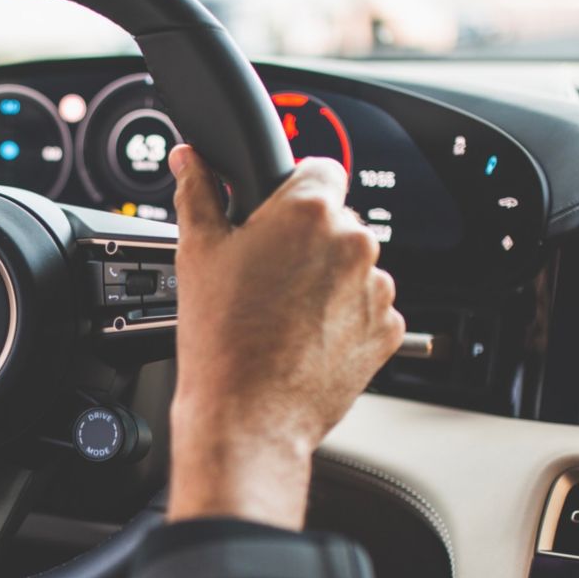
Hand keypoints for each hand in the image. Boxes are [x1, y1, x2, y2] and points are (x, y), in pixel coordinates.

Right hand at [165, 146, 403, 529]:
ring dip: (326, 281)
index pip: (319, 169)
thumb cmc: (220, 339)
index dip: (293, 192)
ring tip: (282, 315)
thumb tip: (190, 160)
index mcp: (308, 212)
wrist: (247, 417)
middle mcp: (353, 242)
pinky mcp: (388, 330)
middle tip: (264, 277)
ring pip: (352, 268)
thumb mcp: (197, 255)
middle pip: (335, 222)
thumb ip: (198, 194)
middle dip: (306, 243)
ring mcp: (376, 288)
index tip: (275, 220)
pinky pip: (367, 310)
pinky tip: (302, 339)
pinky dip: (343, 320)